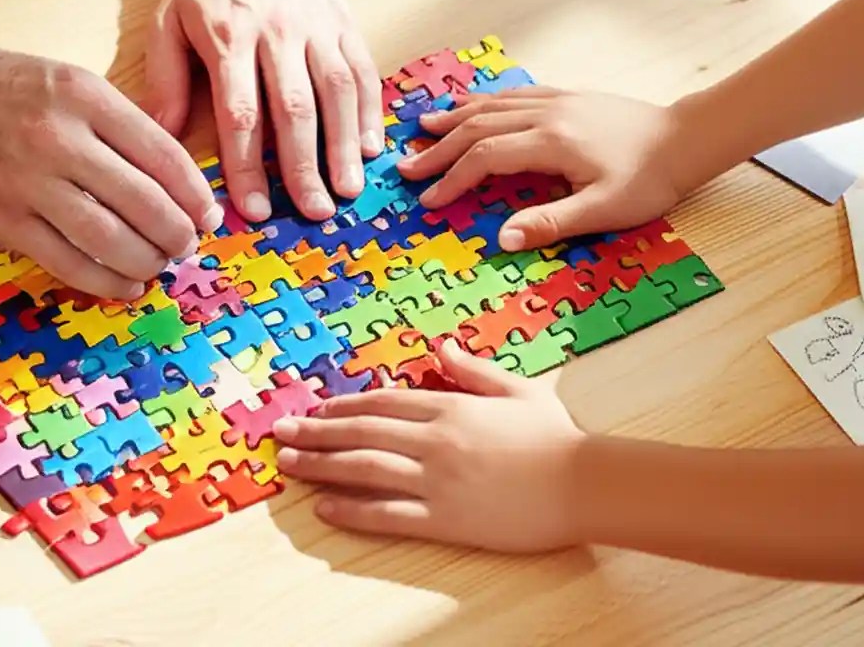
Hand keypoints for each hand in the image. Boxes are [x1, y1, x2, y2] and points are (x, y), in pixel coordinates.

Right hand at [0, 39, 221, 297]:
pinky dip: (105, 281)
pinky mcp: (0, 219)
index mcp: (86, 97)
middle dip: (178, 234)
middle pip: (142, 201)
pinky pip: (65, 262)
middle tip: (188, 246)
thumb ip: (125, 129)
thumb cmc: (14, 89)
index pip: (163, 155)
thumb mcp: (77, 84)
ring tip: (160, 264)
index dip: (196, 195)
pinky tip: (126, 283)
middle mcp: (57, 137)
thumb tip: (183, 188)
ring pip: (107, 238)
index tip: (210, 216)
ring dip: (147, 261)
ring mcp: (25, 181)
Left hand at [145, 0, 383, 222]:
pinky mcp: (345, 23)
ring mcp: (317, 29)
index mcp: (230, 39)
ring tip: (348, 189)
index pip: (241, 114)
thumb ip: (166, 79)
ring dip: (345, 145)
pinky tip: (372, 148)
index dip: (249, 166)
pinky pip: (362, 70)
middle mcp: (278, 35)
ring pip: (336, 92)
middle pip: (295, 110)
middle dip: (305, 167)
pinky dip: (370, 111)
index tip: (255, 209)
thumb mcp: (169, 20)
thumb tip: (161, 137)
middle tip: (314, 212)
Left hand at [273, 341, 586, 552]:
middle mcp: (434, 439)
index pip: (383, 402)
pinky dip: (351, 510)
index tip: (316, 410)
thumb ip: (474, 368)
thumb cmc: (556, 436)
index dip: (343, 406)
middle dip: (315, 432)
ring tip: (288, 466)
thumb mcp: (517, 388)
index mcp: (451, 405)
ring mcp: (436, 480)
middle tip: (280, 433)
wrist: (584, 484)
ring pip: (363, 468)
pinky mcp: (445, 518)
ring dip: (320, 466)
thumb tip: (441, 345)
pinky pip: (387, 513)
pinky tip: (324, 508)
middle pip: (361, 431)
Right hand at [399, 88, 711, 251]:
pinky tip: (472, 104)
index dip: (451, 180)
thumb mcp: (603, 210)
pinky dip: (484, 100)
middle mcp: (546, 115)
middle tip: (406, 167)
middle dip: (439, 148)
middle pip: (478, 127)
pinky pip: (514, 94)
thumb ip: (549, 223)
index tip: (426, 201)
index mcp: (550, 143)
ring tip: (424, 127)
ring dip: (454, 117)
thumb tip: (500, 239)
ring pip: (492, 104)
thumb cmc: (649, 179)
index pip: (485, 158)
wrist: (687, 138)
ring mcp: (556, 101)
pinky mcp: (568, 97)